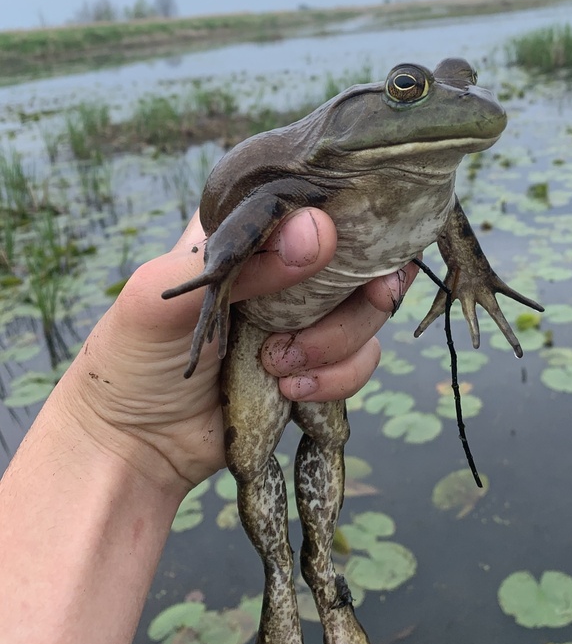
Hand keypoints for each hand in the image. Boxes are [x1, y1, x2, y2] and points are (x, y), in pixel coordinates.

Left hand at [59, 209, 416, 491]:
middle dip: (354, 290)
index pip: (313, 199)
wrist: (136, 444)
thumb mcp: (162, 296)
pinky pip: (362, 360)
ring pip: (368, 310)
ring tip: (278, 364)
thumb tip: (317, 233)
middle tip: (328, 313)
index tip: (350, 243)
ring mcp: (305, 316)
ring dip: (334, 341)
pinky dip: (337, 378)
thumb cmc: (132, 355)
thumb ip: (239, 262)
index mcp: (247, 231)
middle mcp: (284, 266)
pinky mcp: (318, 364)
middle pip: (360, 253)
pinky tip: (289, 390)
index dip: (345, 214)